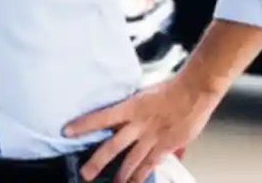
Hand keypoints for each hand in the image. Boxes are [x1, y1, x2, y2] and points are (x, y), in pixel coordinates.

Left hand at [64, 73, 222, 181]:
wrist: (194, 91)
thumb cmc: (169, 88)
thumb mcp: (143, 94)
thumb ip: (131, 109)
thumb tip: (120, 114)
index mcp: (130, 107)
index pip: (101, 116)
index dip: (83, 125)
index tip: (66, 131)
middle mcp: (138, 124)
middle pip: (113, 145)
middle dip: (98, 161)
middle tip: (85, 173)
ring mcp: (152, 137)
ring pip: (131, 160)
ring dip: (121, 174)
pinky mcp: (166, 146)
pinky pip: (151, 163)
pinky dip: (142, 173)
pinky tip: (135, 181)